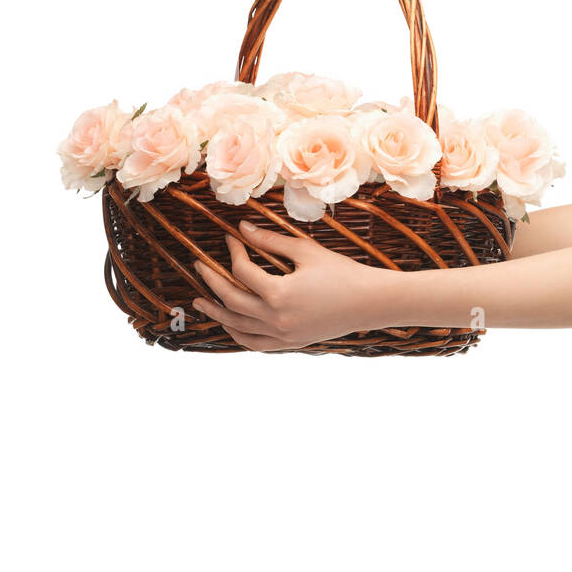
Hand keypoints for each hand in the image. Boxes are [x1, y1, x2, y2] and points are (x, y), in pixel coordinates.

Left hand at [190, 219, 384, 351]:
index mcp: (279, 294)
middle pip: (231, 300)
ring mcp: (282, 335)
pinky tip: (229, 323)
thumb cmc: (343, 273)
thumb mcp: (306, 251)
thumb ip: (270, 241)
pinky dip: (237, 334)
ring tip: (200, 301)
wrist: (371, 302)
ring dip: (216, 312)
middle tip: (199, 265)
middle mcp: (276, 319)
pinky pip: (254, 343)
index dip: (233, 251)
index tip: (230, 238)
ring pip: (237, 326)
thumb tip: (241, 229)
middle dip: (212, 280)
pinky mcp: (290, 343)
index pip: (243, 271)